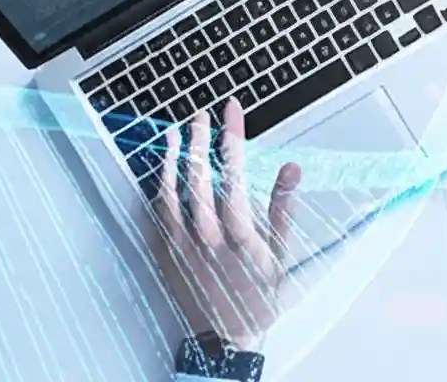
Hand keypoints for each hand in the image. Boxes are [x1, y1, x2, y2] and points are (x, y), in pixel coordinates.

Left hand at [153, 98, 301, 349]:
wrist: (226, 337)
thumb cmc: (257, 296)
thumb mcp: (282, 252)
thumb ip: (283, 206)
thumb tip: (290, 168)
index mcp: (241, 235)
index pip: (234, 173)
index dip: (232, 138)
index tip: (231, 110)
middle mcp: (208, 238)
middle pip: (198, 177)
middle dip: (198, 140)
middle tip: (200, 115)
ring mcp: (182, 247)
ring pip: (170, 193)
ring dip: (171, 160)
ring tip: (173, 134)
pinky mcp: (166, 255)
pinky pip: (155, 216)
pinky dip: (157, 189)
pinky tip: (160, 172)